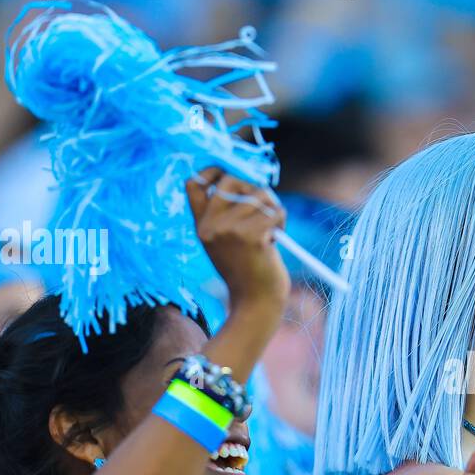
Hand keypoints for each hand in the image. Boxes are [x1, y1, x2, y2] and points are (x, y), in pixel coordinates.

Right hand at [186, 167, 289, 306]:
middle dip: (253, 188)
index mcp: (201, 225)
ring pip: (258, 194)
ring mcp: (229, 231)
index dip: (211, 171)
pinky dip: (281, 220)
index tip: (229, 176)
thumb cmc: (246, 271)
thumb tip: (245, 179)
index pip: (193, 183)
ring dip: (272, 207)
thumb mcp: (225, 242)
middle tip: (264, 208)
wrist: (255, 303)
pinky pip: (274, 210)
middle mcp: (210, 226)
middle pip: (231, 180)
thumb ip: (226, 214)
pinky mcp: (251, 237)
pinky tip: (277, 236)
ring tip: (272, 228)